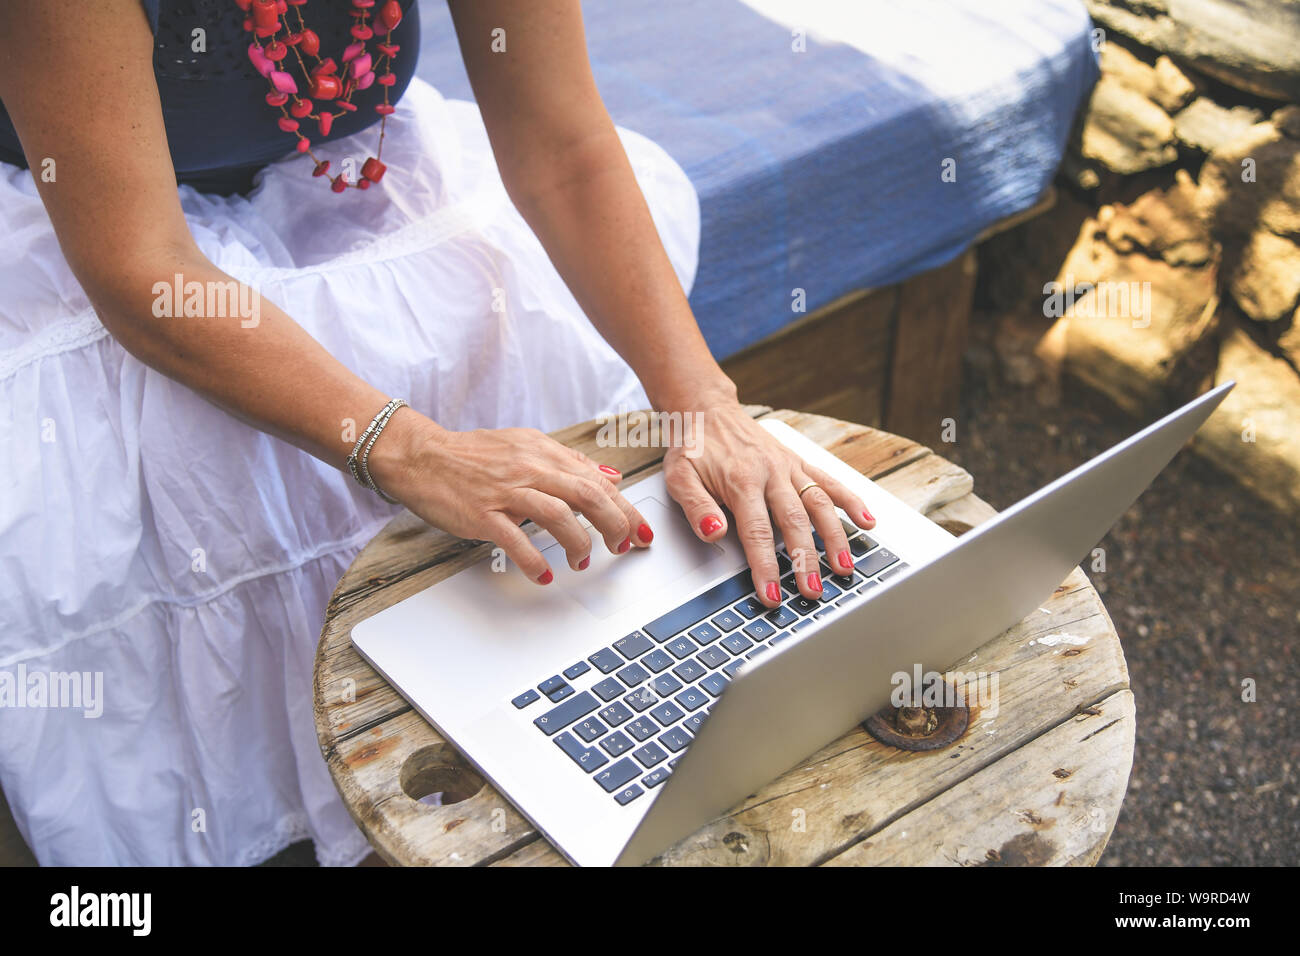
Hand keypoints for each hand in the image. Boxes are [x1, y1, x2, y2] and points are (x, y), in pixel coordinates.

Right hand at [369, 410, 652, 583]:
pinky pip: (515, 539)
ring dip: (578, 543)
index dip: (625, 507)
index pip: (597, 480)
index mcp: (544, 453)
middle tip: (621, 547)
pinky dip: (534, 560)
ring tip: (581, 562)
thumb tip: (610, 476)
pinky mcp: (483, 514)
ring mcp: (506, 492)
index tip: (641, 530)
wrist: (422, 456)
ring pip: (558, 515)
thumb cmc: (473, 455)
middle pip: (588, 495)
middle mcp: (530, 469)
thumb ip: (570, 462)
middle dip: (614, 524)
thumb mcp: (527, 446)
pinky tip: (543, 574)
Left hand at [661, 400, 876, 606]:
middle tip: (813, 591)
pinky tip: (867, 522)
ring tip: (844, 567)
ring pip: (819, 503)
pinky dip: (851, 501)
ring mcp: (789, 467)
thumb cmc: (694, 447)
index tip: (772, 593)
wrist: (707, 411)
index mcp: (741, 481)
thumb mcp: (679, 477)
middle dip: (806, 560)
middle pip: (795, 522)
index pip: (757, 532)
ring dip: (835, 537)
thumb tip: (713, 533)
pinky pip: (830, 481)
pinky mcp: (799, 462)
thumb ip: (697, 507)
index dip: (766, 566)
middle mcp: (771, 473)